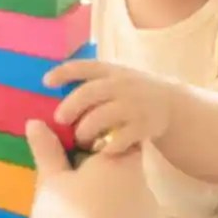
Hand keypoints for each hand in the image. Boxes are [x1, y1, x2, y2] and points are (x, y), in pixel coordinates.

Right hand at [25, 119, 155, 217]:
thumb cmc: (68, 217)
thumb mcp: (50, 181)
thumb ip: (46, 150)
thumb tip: (36, 122)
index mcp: (123, 161)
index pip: (122, 137)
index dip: (101, 139)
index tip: (77, 147)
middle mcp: (142, 185)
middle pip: (124, 167)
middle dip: (101, 169)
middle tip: (69, 177)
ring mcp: (145, 217)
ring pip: (126, 196)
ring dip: (106, 196)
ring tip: (75, 208)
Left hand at [45, 60, 175, 154]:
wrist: (171, 105)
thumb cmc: (131, 93)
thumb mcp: (115, 79)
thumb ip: (91, 84)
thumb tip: (51, 91)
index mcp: (111, 71)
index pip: (85, 67)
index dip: (64, 72)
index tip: (46, 81)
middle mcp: (122, 85)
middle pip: (90, 92)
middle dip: (71, 106)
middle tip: (59, 119)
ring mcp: (134, 105)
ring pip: (102, 116)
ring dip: (86, 129)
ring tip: (81, 138)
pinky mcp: (144, 126)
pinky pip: (121, 138)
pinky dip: (108, 146)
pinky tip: (102, 151)